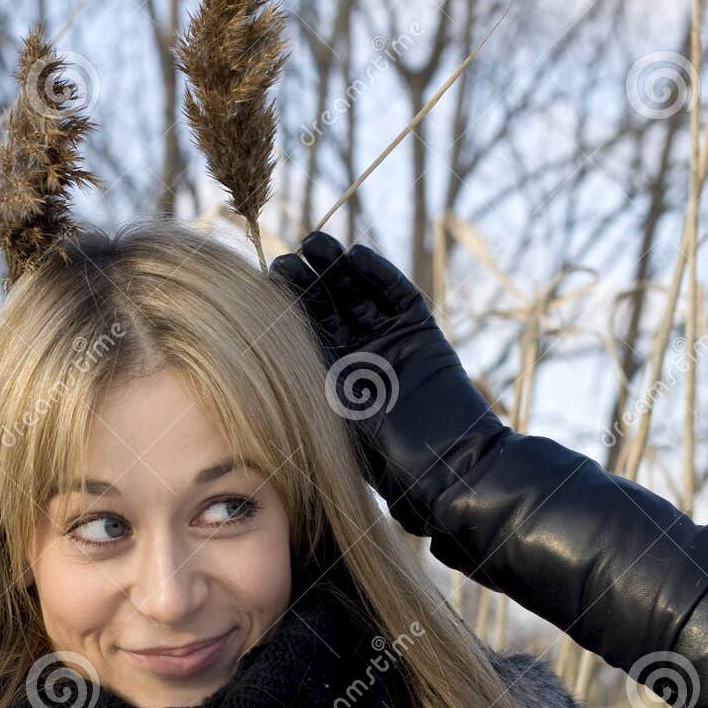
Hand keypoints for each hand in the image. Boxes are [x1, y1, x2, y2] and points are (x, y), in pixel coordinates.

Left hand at [269, 231, 507, 537]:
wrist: (452, 465)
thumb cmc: (390, 463)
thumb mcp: (334, 425)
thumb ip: (309, 392)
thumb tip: (256, 367)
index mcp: (332, 380)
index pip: (303, 333)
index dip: (287, 307)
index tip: (267, 282)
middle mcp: (357, 357)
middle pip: (328, 307)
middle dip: (309, 281)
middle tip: (288, 254)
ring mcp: (389, 341)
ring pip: (359, 295)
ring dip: (338, 268)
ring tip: (316, 242)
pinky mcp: (420, 332)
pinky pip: (397, 295)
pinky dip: (379, 274)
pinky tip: (357, 254)